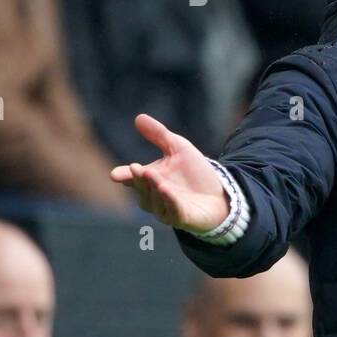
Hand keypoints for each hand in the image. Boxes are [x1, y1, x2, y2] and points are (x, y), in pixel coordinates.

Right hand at [109, 114, 228, 232]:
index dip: (124, 176)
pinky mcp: (182, 218)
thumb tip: (138, 117)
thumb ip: (159, 135)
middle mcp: (153, 196)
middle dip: (139, 179)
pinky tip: (165, 189)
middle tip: (136, 168)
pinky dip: (168, 200)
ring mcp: (166, 209)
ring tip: (152, 175)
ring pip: (154, 201)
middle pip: (141, 189)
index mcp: (150, 180)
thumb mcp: (178, 148)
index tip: (116, 174)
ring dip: (152, 188)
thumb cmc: (195, 173)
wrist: (221, 193)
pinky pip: (173, 211)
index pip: (132, 178)